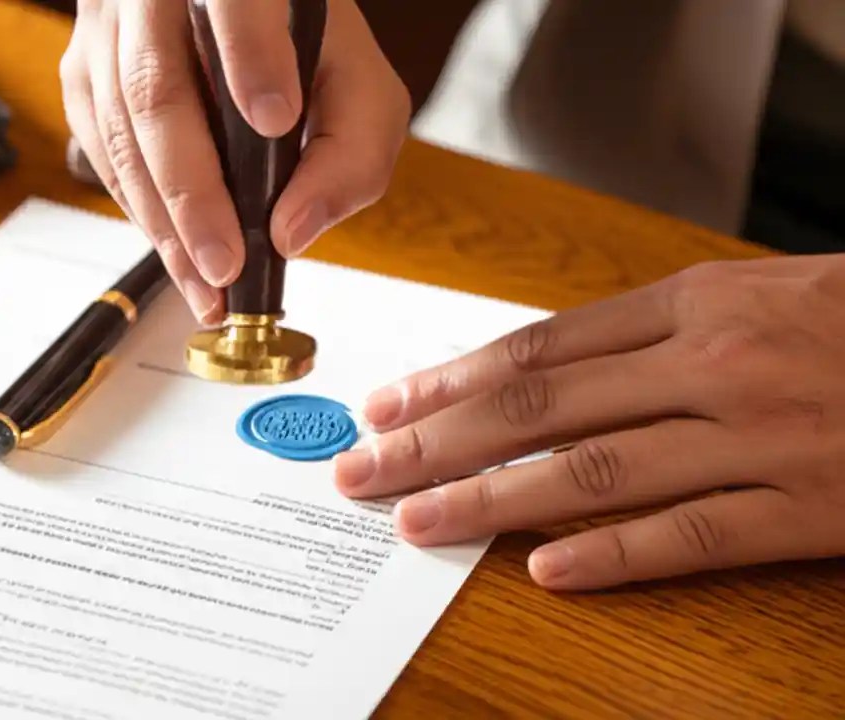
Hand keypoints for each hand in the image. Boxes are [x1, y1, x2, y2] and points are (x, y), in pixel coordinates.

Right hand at [60, 0, 410, 323]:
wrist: (243, 21)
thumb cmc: (301, 51)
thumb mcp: (356, 86)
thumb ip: (351, 152)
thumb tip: (291, 232)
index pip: (236, 0)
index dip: (250, 54)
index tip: (276, 119)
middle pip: (159, 84)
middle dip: (193, 190)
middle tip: (225, 261)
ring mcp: (109, 27)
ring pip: (119, 123)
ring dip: (162, 218)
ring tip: (203, 282)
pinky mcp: (83, 69)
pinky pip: (100, 146)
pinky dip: (139, 207)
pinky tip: (175, 251)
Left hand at [333, 255, 844, 590]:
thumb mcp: (752, 293)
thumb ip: (649, 329)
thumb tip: (539, 370)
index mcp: (696, 304)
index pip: (541, 348)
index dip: (451, 380)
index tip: (386, 406)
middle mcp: (714, 363)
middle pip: (541, 408)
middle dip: (436, 441)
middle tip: (360, 468)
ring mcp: (761, 436)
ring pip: (595, 474)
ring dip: (492, 500)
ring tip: (417, 520)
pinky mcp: (811, 506)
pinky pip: (694, 536)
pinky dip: (614, 557)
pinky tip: (544, 574)